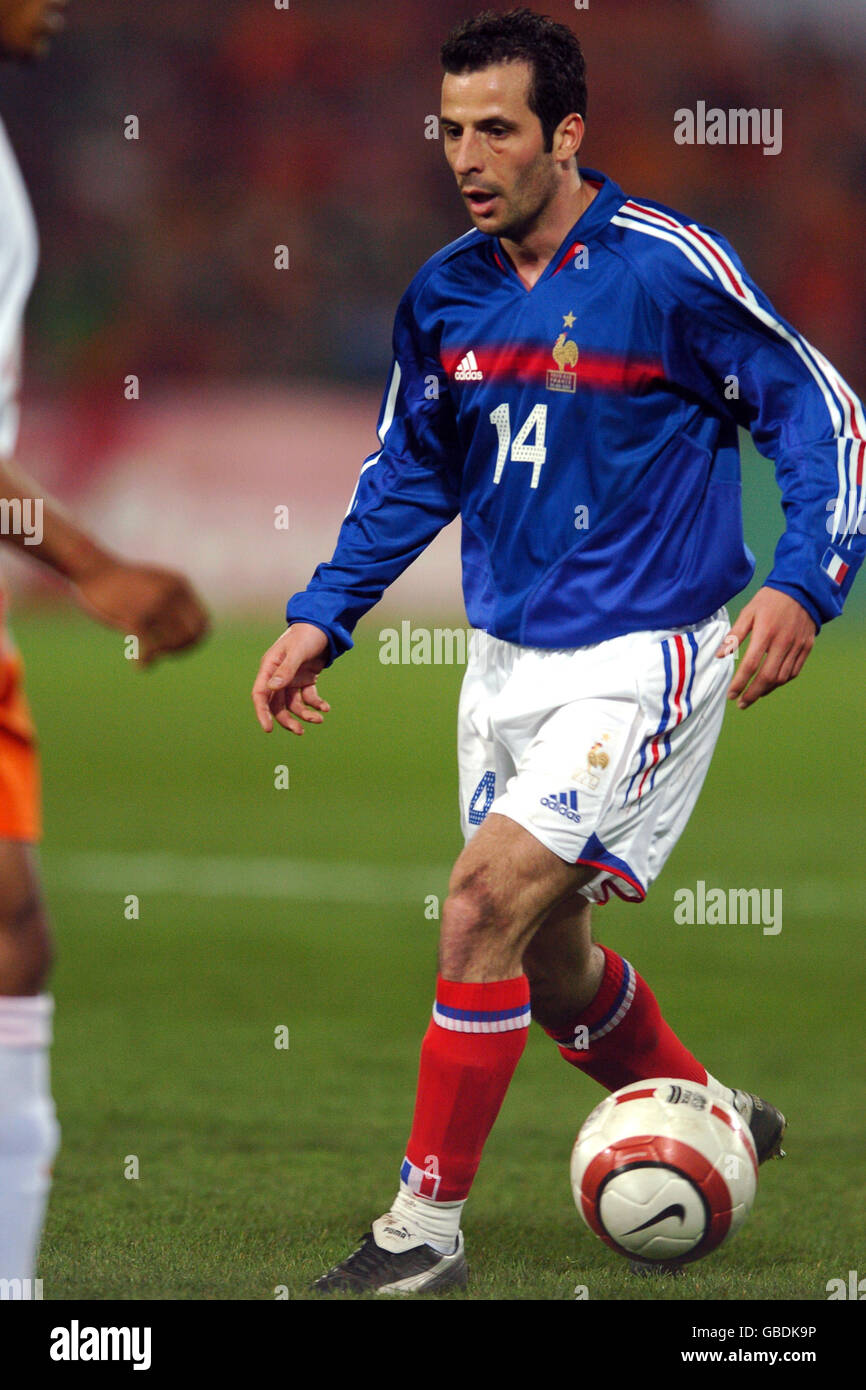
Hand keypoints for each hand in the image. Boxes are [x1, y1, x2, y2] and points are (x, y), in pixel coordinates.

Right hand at [74, 560, 208, 665]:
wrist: (93, 569)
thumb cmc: (123, 581)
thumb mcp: (156, 584)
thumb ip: (174, 602)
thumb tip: (188, 629)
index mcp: (180, 584)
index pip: (204, 621)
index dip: (196, 639)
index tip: (178, 644)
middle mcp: (172, 594)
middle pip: (193, 634)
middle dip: (182, 649)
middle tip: (164, 652)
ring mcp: (154, 605)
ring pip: (173, 642)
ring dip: (163, 654)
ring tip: (149, 655)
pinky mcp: (135, 617)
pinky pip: (149, 648)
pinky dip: (145, 661)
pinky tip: (139, 665)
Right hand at [252, 623, 330, 733]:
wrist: (324, 625)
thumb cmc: (307, 634)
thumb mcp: (297, 651)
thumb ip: (286, 670)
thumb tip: (271, 688)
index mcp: (270, 667)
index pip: (260, 694)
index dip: (262, 712)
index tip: (268, 729)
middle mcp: (278, 675)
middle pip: (276, 704)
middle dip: (287, 719)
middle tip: (300, 731)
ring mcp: (292, 678)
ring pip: (293, 704)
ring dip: (305, 714)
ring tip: (319, 719)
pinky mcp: (306, 679)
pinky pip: (308, 697)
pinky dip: (316, 704)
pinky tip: (325, 708)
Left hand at [716, 587, 815, 708]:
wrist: (802, 589)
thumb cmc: (770, 600)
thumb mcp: (748, 612)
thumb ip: (734, 635)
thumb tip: (720, 655)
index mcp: (765, 633)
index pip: (750, 665)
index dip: (739, 683)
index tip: (731, 694)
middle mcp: (783, 642)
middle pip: (767, 677)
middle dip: (753, 694)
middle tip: (741, 703)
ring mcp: (797, 646)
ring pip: (782, 677)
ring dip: (766, 690)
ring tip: (754, 695)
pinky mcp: (806, 647)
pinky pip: (794, 671)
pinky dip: (781, 681)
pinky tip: (771, 684)